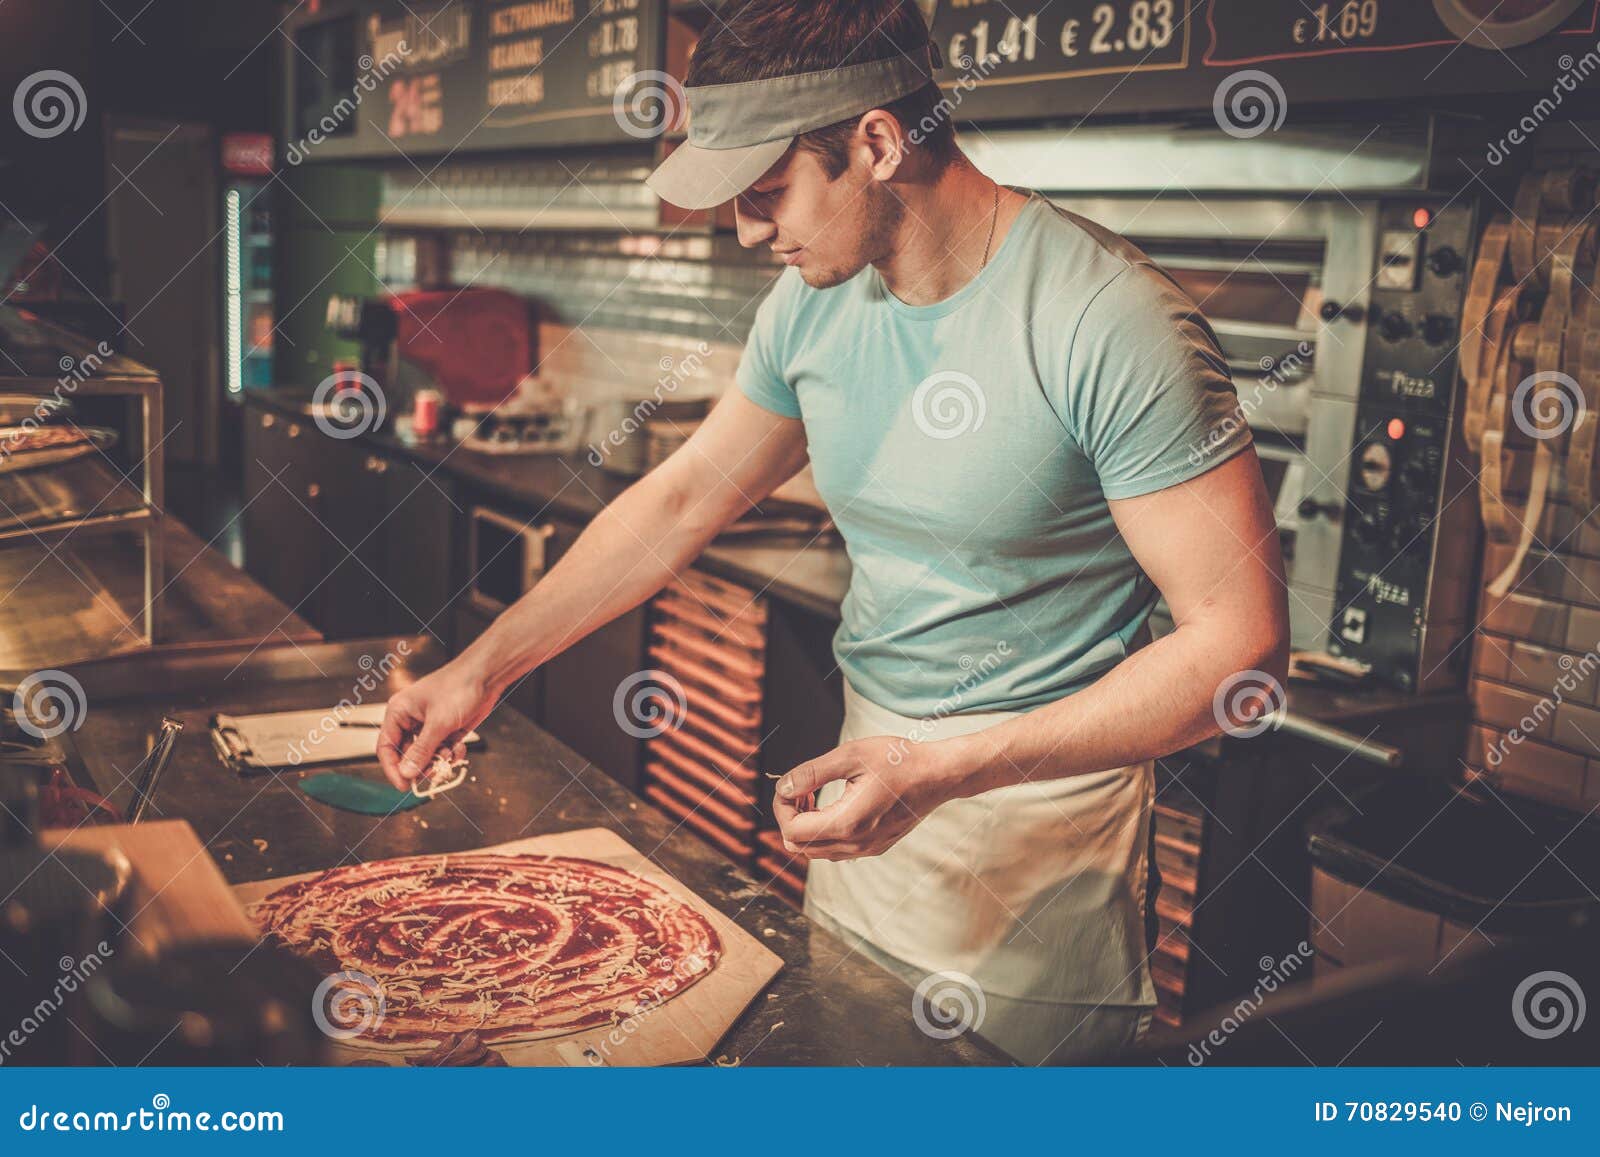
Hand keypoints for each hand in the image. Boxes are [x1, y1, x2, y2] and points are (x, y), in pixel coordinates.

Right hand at [377, 662, 496, 790]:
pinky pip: (441, 750)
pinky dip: (449, 753)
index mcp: (399, 712)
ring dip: (437, 760)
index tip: (404, 787)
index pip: (386, 747)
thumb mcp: (439, 723)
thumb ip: (421, 751)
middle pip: (406, 754)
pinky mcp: (445, 729)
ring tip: (449, 755)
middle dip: (420, 766)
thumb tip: (406, 774)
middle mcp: (410, 719)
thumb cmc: (459, 689)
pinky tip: (459, 748)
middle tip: (434, 773)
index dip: (392, 769)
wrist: (486, 675)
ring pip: (425, 754)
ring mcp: (429, 725)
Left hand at [771, 736, 965, 860]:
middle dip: (791, 818)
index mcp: (848, 823)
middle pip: (800, 847)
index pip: (792, 831)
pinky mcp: (876, 846)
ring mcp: (867, 849)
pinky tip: (835, 805)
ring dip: (807, 826)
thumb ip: (812, 772)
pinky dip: (824, 832)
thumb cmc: (900, 760)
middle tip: (802, 789)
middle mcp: (856, 844)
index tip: (790, 784)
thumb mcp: (851, 755)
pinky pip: (837, 850)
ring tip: (815, 795)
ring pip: (817, 852)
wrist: (940, 775)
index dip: (781, 807)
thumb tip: (782, 786)